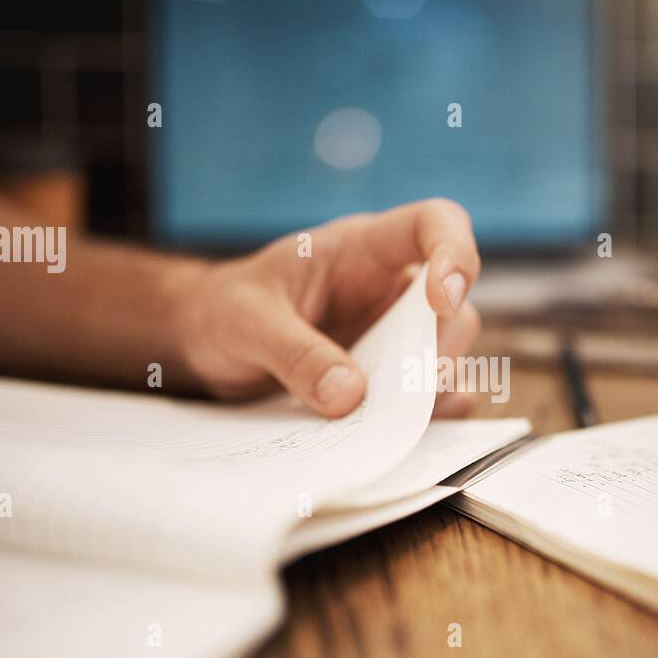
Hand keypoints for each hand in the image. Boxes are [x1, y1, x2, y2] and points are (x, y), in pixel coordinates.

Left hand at [172, 198, 481, 417]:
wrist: (203, 345)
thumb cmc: (226, 310)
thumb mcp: (247, 322)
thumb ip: (295, 352)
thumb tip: (351, 395)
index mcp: (362, 249)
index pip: (434, 224)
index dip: (454, 254)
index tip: (442, 300)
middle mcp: (388, 291)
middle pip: (455, 307)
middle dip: (442, 346)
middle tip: (413, 383)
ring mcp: (391, 338)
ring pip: (446, 356)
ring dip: (435, 388)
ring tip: (404, 416)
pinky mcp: (384, 381)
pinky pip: (424, 398)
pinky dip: (427, 418)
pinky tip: (412, 433)